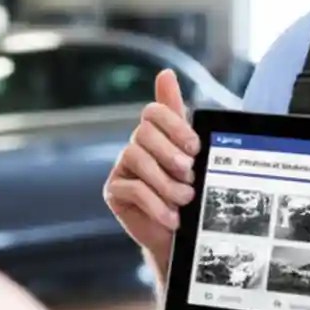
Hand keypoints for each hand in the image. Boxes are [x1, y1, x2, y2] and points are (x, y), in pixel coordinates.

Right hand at [103, 69, 200, 267]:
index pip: (153, 111)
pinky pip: (131, 189)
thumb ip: (179, 115)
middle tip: (190, 173)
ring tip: (185, 198)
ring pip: (137, 159)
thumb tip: (165, 73)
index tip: (195, 146)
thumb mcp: (193, 155)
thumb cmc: (189, 191)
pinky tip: (171, 217)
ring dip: (165, 181)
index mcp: (156, 133)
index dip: (173, 124)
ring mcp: (122, 168)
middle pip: (144, 133)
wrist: (181, 236)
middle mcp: (136, 145)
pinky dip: (155, 203)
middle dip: (170, 153)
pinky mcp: (114, 191)